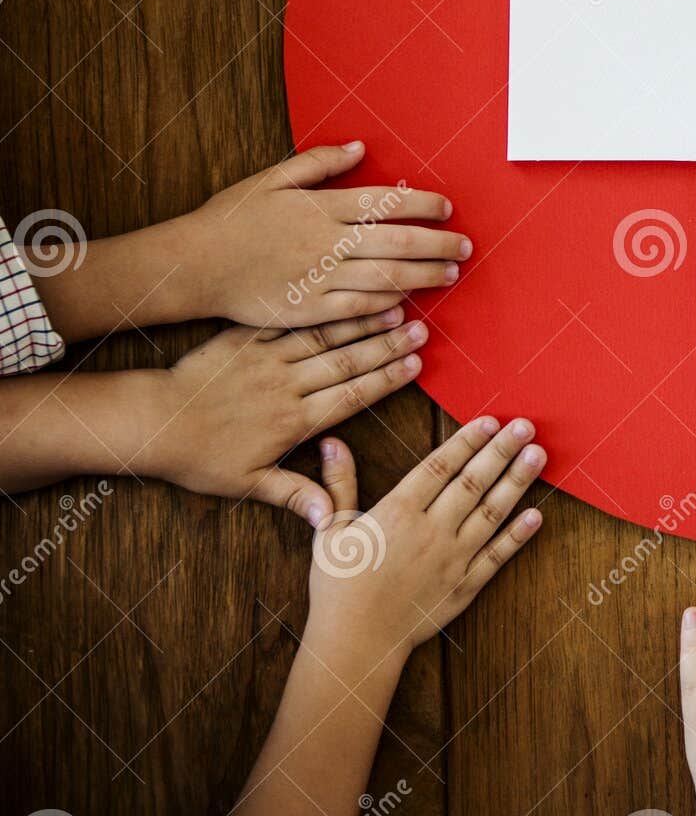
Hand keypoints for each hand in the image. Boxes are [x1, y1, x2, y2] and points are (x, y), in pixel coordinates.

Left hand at [141, 309, 427, 522]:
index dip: (387, 380)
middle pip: (347, 363)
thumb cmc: (200, 460)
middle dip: (388, 346)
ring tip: (395, 308)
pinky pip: (289, 321)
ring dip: (362, 323)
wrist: (154, 423)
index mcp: (292, 422)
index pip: (351, 397)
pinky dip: (319, 310)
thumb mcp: (247, 485)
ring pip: (324, 338)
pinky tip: (341, 295)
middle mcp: (287, 386)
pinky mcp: (246, 340)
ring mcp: (267, 359)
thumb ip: (294, 495)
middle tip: (421, 332)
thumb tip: (331, 520)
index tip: (416, 366)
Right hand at [178, 142, 467, 325]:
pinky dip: (386, 304)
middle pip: (396, 241)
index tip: (447, 208)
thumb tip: (360, 146)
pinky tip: (407, 303)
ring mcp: (319, 277)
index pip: (385, 201)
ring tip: (450, 274)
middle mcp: (326, 242)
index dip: (422, 204)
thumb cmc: (232, 219)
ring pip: (384, 276)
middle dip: (438, 243)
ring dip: (423, 275)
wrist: (193, 265)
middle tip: (465, 246)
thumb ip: (318, 162)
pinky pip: (357, 307)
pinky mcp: (308, 309)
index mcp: (321, 207)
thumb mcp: (271, 179)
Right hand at [307, 419, 544, 659]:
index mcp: (398, 512)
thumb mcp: (330, 530)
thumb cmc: (339, 588)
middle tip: (526, 425)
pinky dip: (518, 535)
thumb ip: (338, 483)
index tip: (491, 420)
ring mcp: (452, 559)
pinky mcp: (464, 586)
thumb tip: (331, 441)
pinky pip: (497, 556)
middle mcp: (431, 530)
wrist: (355, 644)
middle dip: (501, 450)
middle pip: (473, 482)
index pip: (441, 466)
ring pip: (491, 512)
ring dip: (517, 482)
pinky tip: (537, 515)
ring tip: (538, 455)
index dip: (467, 440)